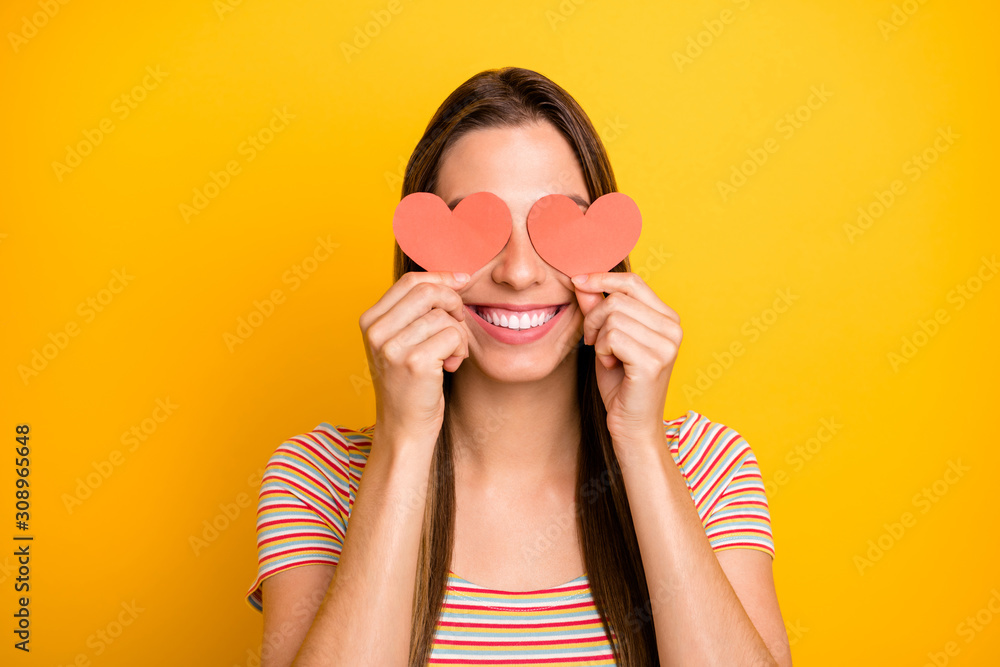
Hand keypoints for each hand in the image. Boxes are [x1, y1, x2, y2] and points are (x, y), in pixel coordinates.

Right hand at [358, 271, 471, 449]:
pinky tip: (450, 367)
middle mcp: (376, 331)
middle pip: (428, 291)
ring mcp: (393, 347)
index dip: (441, 278)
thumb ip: (416, 311)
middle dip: (453, 303)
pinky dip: (460, 350)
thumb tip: (456, 278)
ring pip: (444, 316)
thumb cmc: (410, 383)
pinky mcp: (415, 363)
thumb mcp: (401, 341)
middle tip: (458, 324)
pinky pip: (453, 336)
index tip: (462, 282)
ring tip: (449, 356)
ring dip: (457, 335)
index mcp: (370, 320)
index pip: (410, 281)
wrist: (404, 428)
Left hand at [571, 271, 681, 449]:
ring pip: (613, 317)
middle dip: (594, 318)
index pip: (633, 282)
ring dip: (599, 338)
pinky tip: (611, 366)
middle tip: (594, 341)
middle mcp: (673, 328)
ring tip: (607, 356)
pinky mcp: (653, 361)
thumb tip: (581, 281)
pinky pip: (612, 337)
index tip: (577, 282)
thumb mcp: (607, 339)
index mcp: (668, 318)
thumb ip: (597, 309)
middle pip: (618, 298)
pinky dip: (602, 351)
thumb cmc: (621, 383)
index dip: (602, 279)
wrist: (632, 425)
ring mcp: (666, 345)